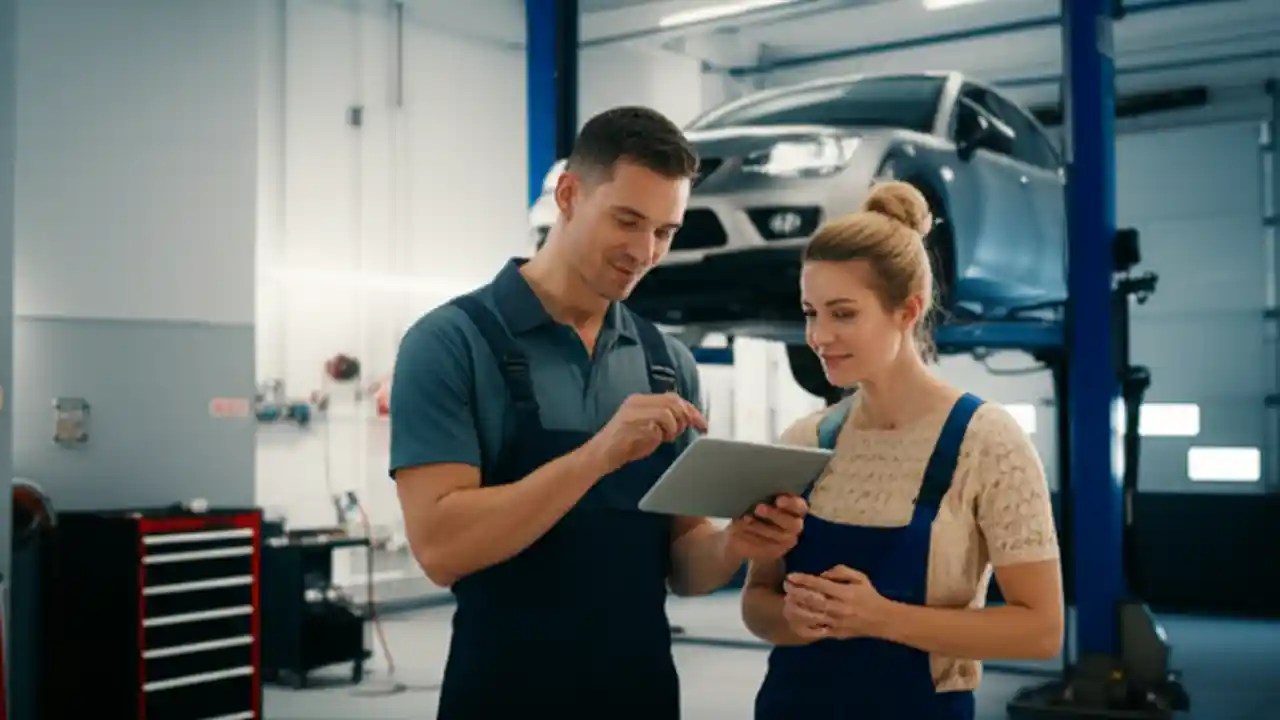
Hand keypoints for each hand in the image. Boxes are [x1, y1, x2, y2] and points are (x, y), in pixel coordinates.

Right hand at [586, 393, 707, 473]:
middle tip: (687, 431)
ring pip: (668, 412)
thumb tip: (686, 419)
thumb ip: (663, 420)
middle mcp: (637, 402)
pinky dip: (661, 434)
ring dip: (674, 427)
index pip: (673, 397)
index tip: (702, 423)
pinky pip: (656, 425)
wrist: (599, 455)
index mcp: (640, 400)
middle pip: (673, 401)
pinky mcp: (631, 424)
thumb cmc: (623, 445)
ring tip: (666, 437)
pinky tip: (656, 440)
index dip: (691, 409)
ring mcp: (633, 412)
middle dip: (687, 417)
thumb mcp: (647, 428)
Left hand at [725, 494, 806, 562]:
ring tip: (746, 519)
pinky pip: (768, 547)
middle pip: (793, 524)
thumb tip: (760, 489)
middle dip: (775, 515)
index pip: (800, 506)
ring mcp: (787, 540)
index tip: (779, 500)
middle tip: (758, 508)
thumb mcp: (756, 499)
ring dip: (762, 527)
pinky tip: (743, 531)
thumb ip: (763, 495)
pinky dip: (754, 538)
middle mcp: (794, 524)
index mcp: (794, 508)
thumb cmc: (751, 508)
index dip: (792, 504)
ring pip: (780, 536)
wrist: (739, 532)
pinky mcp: (775, 552)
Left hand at [783, 565, 893, 640]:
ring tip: (787, 602)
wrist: (882, 620)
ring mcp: (835, 623)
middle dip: (795, 592)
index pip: (820, 585)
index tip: (791, 576)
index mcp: (845, 593)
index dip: (803, 580)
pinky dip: (802, 626)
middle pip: (812, 601)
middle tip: (785, 586)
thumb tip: (821, 574)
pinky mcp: (834, 634)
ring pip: (810, 617)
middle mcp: (838, 608)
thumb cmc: (868, 596)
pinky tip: (793, 620)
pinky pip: (815, 632)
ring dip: (795, 609)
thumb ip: (840, 571)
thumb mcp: (859, 577)